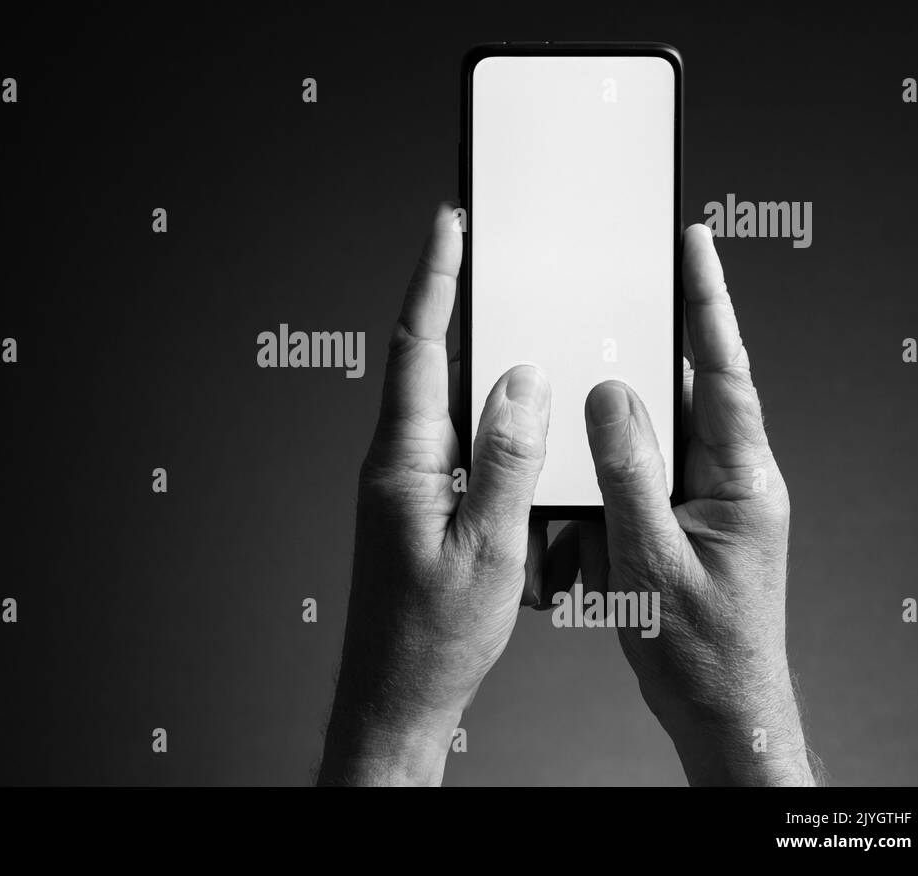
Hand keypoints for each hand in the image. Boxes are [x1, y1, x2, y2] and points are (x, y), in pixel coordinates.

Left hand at [318, 205, 551, 785]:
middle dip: (449, 296)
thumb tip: (523, 382)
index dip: (435, 279)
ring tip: (504, 312)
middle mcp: (395, 461)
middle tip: (478, 243)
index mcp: (405, 461)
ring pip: (437, 397)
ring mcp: (403, 481)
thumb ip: (507, 461)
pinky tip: (508, 409)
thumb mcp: (488, 548)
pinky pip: (450, 436)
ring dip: (467, 352)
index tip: (450, 224)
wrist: (396, 693)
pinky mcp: (416, 502)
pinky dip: (479, 410)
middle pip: (423, 359)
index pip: (418, 349)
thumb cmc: (433, 636)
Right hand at [551, 223, 815, 784]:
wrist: (719, 709)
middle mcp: (735, 480)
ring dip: (634, 401)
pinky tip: (590, 452)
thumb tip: (612, 395)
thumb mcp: (652, 559)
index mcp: (743, 482)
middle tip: (641, 273)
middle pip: (700, 385)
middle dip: (669, 331)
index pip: (726, 374)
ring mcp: (713, 498)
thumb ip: (630, 473)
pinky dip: (619, 451)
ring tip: (603, 366)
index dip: (709, 305)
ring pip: (669, 426)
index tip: (695, 246)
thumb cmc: (698, 649)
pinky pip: (650, 466)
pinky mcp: (689, 517)